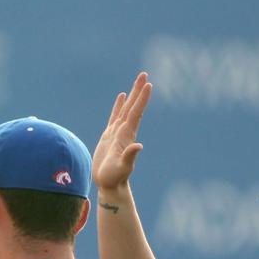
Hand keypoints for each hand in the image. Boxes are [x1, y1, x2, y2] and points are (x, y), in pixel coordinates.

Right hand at [92, 72, 151, 191]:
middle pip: (132, 107)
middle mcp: (124, 132)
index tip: (148, 85)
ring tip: (138, 80)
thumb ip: (129, 157)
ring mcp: (117, 133)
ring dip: (132, 94)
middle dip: (138, 91)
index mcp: (127, 136)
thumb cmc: (114, 178)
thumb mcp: (121, 168)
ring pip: (125, 109)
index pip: (135, 113)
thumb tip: (138, 146)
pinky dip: (118, 105)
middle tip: (144, 74)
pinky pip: (115, 116)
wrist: (109, 185)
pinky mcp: (109, 136)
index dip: (141, 99)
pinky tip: (122, 96)